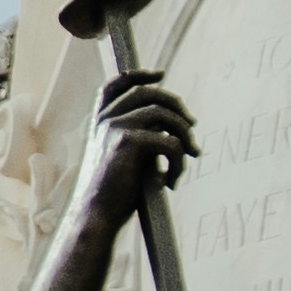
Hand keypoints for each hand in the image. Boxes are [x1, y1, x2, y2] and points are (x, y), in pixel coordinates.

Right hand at [92, 63, 198, 216]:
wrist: (97, 215)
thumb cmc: (115, 193)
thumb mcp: (126, 158)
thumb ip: (142, 136)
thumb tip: (178, 126)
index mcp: (101, 122)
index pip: (116, 84)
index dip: (139, 74)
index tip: (160, 74)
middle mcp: (105, 119)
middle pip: (149, 93)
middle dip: (177, 106)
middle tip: (193, 126)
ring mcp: (114, 127)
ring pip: (164, 115)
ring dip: (185, 136)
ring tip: (190, 156)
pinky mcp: (127, 141)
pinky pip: (169, 142)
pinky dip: (179, 162)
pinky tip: (172, 182)